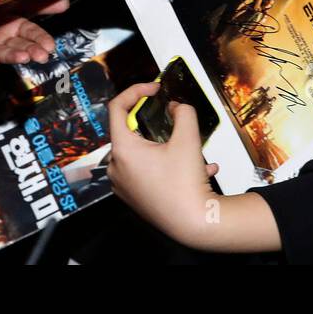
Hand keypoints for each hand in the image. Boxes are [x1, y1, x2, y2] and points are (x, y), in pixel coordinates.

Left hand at [108, 83, 221, 248]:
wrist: (195, 224)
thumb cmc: (186, 185)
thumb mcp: (188, 138)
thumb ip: (183, 112)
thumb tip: (176, 107)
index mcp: (123, 150)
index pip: (117, 108)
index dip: (136, 91)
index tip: (154, 89)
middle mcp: (116, 168)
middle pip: (130, 132)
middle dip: (155, 125)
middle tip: (175, 123)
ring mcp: (123, 185)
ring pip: (141, 154)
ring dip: (166, 148)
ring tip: (193, 152)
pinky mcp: (133, 197)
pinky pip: (146, 172)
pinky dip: (166, 166)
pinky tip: (196, 170)